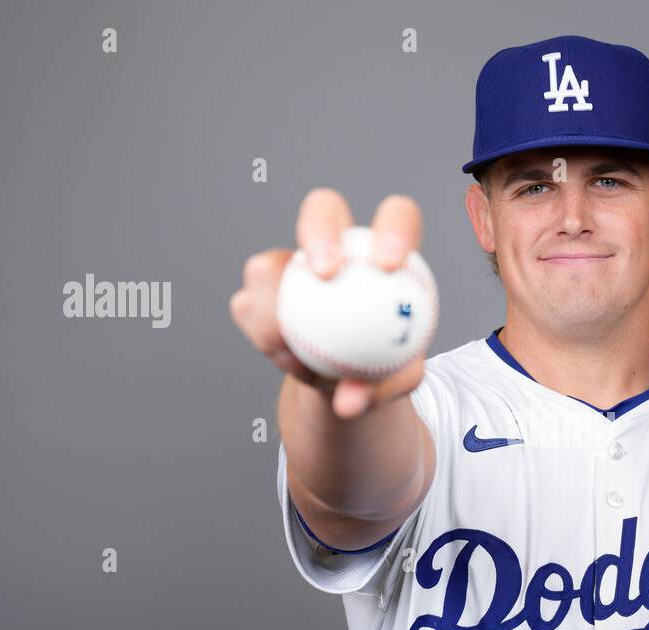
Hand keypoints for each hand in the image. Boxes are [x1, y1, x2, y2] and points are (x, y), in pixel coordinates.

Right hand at [229, 188, 426, 418]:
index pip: (396, 217)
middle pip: (322, 210)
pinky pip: (247, 307)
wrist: (348, 383)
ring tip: (295, 353)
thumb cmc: (387, 370)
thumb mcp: (400, 381)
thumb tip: (351, 400)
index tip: (389, 265)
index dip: (393, 228)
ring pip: (268, 266)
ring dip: (275, 310)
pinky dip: (265, 338)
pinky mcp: (257, 295)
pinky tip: (288, 362)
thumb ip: (387, 386)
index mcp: (385, 251)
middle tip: (324, 274)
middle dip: (319, 231)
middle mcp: (336, 245)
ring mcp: (290, 266)